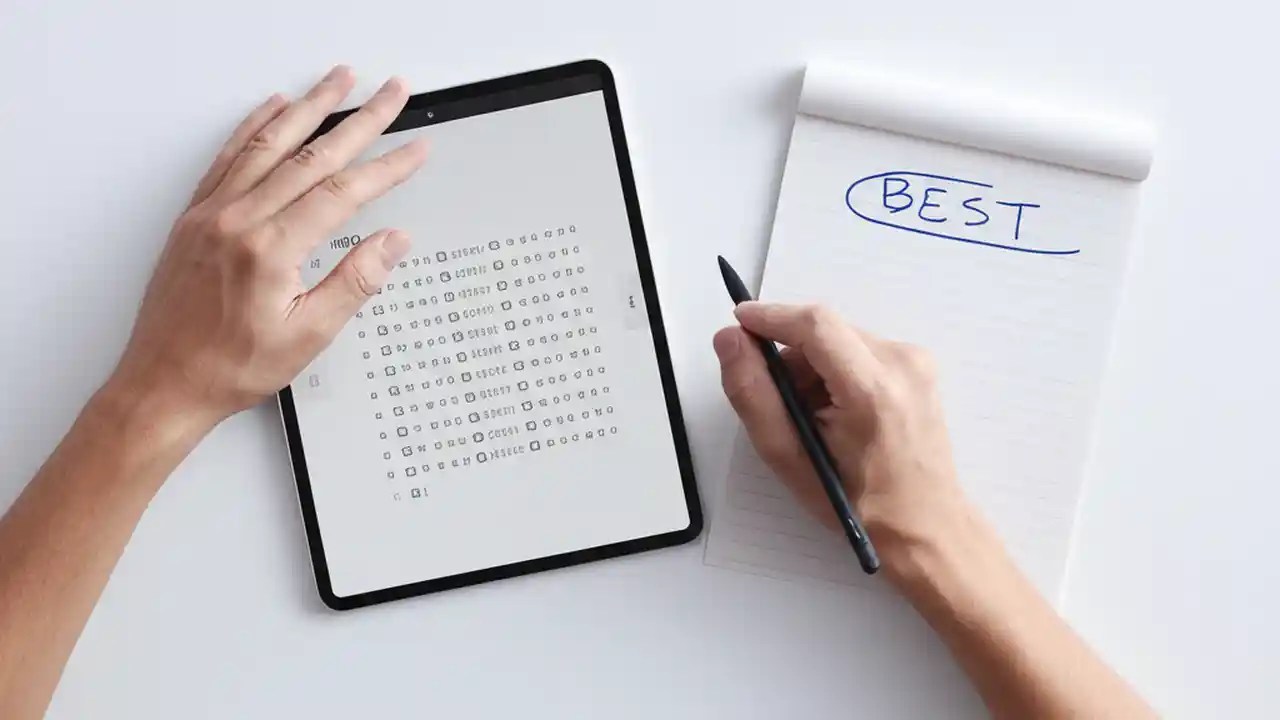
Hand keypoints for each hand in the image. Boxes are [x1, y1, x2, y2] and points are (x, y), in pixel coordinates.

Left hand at [110, 66, 427, 422]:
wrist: (164, 382)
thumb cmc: (230, 367)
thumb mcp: (308, 337)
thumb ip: (353, 282)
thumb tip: (391, 242)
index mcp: (270, 250)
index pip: (343, 193)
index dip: (386, 168)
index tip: (416, 149)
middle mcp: (239, 221)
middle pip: (312, 156)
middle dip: (360, 120)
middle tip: (391, 93)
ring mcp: (213, 214)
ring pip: (270, 144)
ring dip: (310, 106)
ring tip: (340, 81)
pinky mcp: (195, 217)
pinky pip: (229, 157)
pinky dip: (256, 127)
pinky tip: (275, 108)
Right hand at [713, 302, 972, 583]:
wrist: (924, 525)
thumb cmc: (858, 503)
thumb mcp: (789, 456)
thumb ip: (753, 393)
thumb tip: (730, 341)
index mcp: (872, 390)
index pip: (815, 325)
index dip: (770, 317)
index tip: (739, 324)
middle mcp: (901, 364)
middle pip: (826, 331)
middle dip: (791, 354)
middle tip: (779, 400)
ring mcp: (916, 363)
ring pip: (841, 339)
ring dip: (814, 366)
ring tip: (812, 415)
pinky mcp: (920, 367)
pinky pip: (862, 350)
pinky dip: (838, 371)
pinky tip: (837, 412)